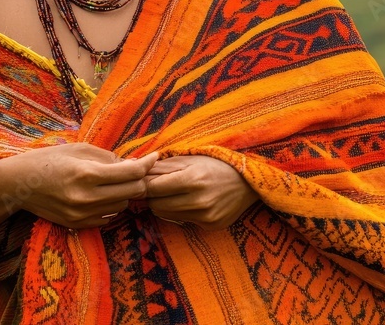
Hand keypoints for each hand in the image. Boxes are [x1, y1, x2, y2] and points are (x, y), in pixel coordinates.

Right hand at [0, 143, 156, 228]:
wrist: (19, 184)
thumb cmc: (50, 160)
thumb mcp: (80, 149)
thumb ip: (108, 157)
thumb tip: (132, 163)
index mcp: (88, 174)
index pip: (131, 173)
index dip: (147, 164)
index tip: (155, 156)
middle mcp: (86, 197)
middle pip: (132, 192)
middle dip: (140, 179)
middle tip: (137, 169)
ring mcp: (82, 214)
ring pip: (123, 206)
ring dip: (126, 193)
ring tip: (115, 181)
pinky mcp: (78, 224)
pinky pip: (108, 217)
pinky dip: (112, 206)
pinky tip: (103, 194)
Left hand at [144, 155, 258, 230]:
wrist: (248, 182)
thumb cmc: (217, 165)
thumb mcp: (191, 159)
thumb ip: (163, 166)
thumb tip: (136, 167)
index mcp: (193, 179)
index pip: (153, 188)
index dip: (145, 184)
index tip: (145, 180)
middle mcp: (199, 200)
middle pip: (156, 204)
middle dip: (153, 196)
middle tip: (158, 187)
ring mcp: (205, 216)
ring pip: (166, 215)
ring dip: (164, 204)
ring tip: (172, 193)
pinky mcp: (210, 225)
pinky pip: (182, 220)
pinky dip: (180, 211)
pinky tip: (189, 201)